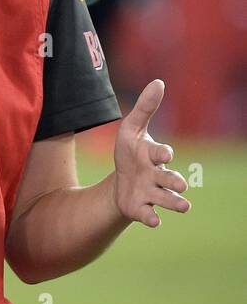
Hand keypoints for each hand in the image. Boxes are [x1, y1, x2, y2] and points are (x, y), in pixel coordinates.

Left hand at [112, 79, 189, 226]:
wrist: (120, 181)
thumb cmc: (130, 153)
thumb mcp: (131, 129)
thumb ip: (145, 108)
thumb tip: (159, 82)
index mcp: (154, 156)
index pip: (161, 153)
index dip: (163, 153)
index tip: (165, 154)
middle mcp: (158, 176)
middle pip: (171, 180)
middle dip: (176, 182)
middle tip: (180, 184)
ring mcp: (152, 194)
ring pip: (168, 200)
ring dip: (174, 202)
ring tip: (183, 205)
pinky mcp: (142, 209)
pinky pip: (150, 216)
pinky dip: (152, 219)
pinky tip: (154, 221)